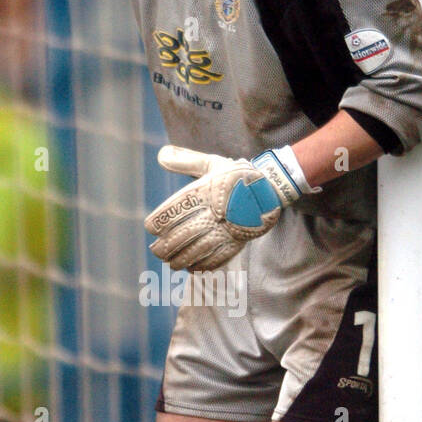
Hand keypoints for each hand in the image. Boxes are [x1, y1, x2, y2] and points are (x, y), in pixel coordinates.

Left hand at [144, 145, 301, 271]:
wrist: (270, 190)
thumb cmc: (236, 177)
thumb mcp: (211, 164)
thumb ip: (185, 161)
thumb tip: (161, 154)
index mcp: (203, 192)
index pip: (171, 211)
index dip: (157, 222)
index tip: (151, 227)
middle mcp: (212, 212)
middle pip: (180, 236)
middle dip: (164, 247)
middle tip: (157, 251)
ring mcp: (224, 230)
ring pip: (195, 251)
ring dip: (178, 260)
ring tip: (170, 263)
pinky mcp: (235, 242)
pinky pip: (215, 259)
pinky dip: (200, 266)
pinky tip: (191, 268)